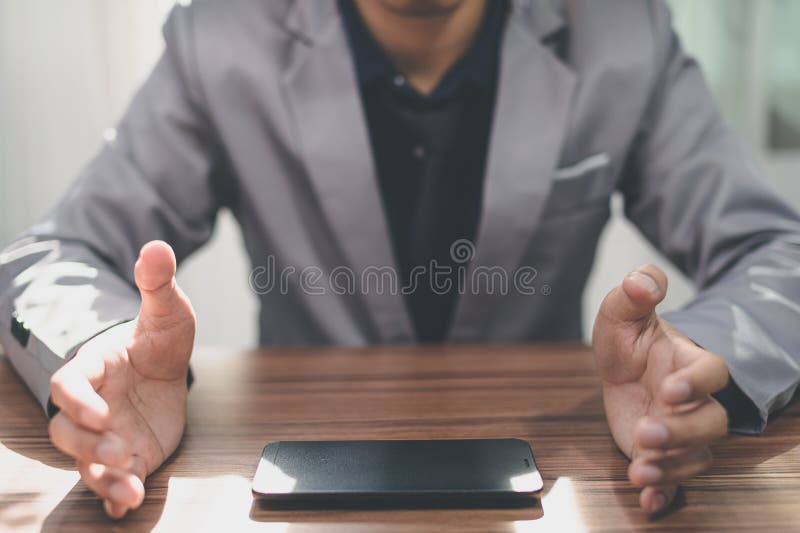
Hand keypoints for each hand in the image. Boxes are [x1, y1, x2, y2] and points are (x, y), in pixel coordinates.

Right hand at [47, 241, 194, 517]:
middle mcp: (92, 406)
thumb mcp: (167, 312)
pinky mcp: (125, 457)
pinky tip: (128, 505)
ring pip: (85, 462)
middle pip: (67, 431)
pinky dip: (116, 495)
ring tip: (128, 487)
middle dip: (87, 444)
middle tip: (118, 450)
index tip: (100, 410)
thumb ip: (158, 284)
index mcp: (93, 369)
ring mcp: (106, 435)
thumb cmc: (158, 342)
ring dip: (102, 477)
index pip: (67, 385)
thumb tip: (157, 247)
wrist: (166, 374)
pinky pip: (111, 481)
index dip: (76, 400)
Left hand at [592, 264, 728, 513]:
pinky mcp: (664, 455)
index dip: (697, 383)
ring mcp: (681, 431)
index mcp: (689, 363)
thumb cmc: (630, 340)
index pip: (713, 372)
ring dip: (672, 467)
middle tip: (647, 434)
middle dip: (682, 432)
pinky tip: (648, 501)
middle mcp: (693, 402)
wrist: (623, 368)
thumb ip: (634, 292)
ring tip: (641, 470)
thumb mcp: (622, 312)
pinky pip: (676, 479)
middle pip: (710, 423)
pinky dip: (665, 494)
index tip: (670, 390)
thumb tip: (642, 281)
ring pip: (697, 455)